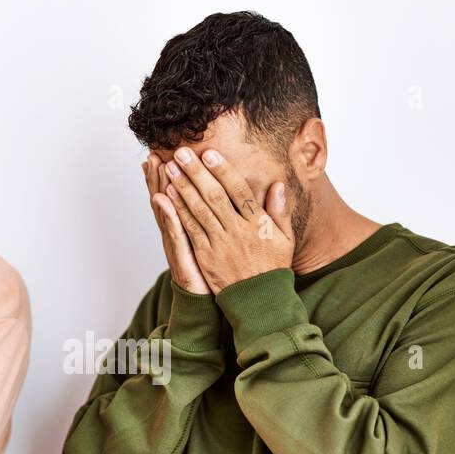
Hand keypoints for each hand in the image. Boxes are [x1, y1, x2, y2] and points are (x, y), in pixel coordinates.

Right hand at [143, 153, 209, 294]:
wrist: (209, 304)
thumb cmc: (216, 273)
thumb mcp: (217, 243)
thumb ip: (221, 221)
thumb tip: (229, 198)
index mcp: (189, 228)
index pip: (178, 198)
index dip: (171, 178)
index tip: (165, 154)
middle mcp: (178, 234)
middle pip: (165, 200)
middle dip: (158, 176)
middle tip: (153, 153)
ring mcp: (177, 244)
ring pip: (166, 211)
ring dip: (158, 187)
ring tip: (153, 167)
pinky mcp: (181, 256)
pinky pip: (174, 232)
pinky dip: (168, 215)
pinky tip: (162, 200)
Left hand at [161, 147, 293, 292]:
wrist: (259, 301)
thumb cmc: (272, 267)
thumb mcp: (285, 239)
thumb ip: (280, 211)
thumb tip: (277, 185)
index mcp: (256, 224)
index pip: (239, 191)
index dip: (223, 170)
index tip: (210, 153)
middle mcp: (237, 232)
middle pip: (214, 196)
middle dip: (196, 172)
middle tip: (182, 152)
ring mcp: (219, 244)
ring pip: (198, 210)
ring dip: (183, 187)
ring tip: (171, 167)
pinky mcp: (205, 256)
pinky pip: (190, 229)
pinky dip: (179, 211)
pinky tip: (169, 195)